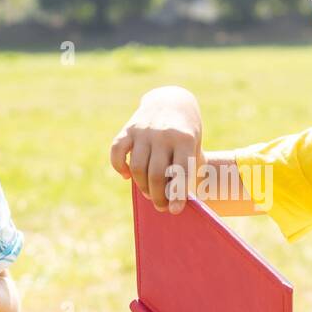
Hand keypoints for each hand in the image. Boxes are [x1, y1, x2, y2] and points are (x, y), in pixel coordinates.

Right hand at [108, 86, 203, 213]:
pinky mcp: (128, 129)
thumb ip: (187, 172)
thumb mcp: (195, 149)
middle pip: (157, 175)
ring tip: (149, 193)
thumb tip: (175, 203)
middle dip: (158, 196)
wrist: (171, 101)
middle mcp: (163, 134)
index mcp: (185, 139)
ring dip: (142, 186)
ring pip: (138, 167)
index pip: (181, 172)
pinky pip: (117, 152)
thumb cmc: (186, 134)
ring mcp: (144, 130)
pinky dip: (119, 167)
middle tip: (161, 206)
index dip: (177, 195)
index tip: (175, 211)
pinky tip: (128, 175)